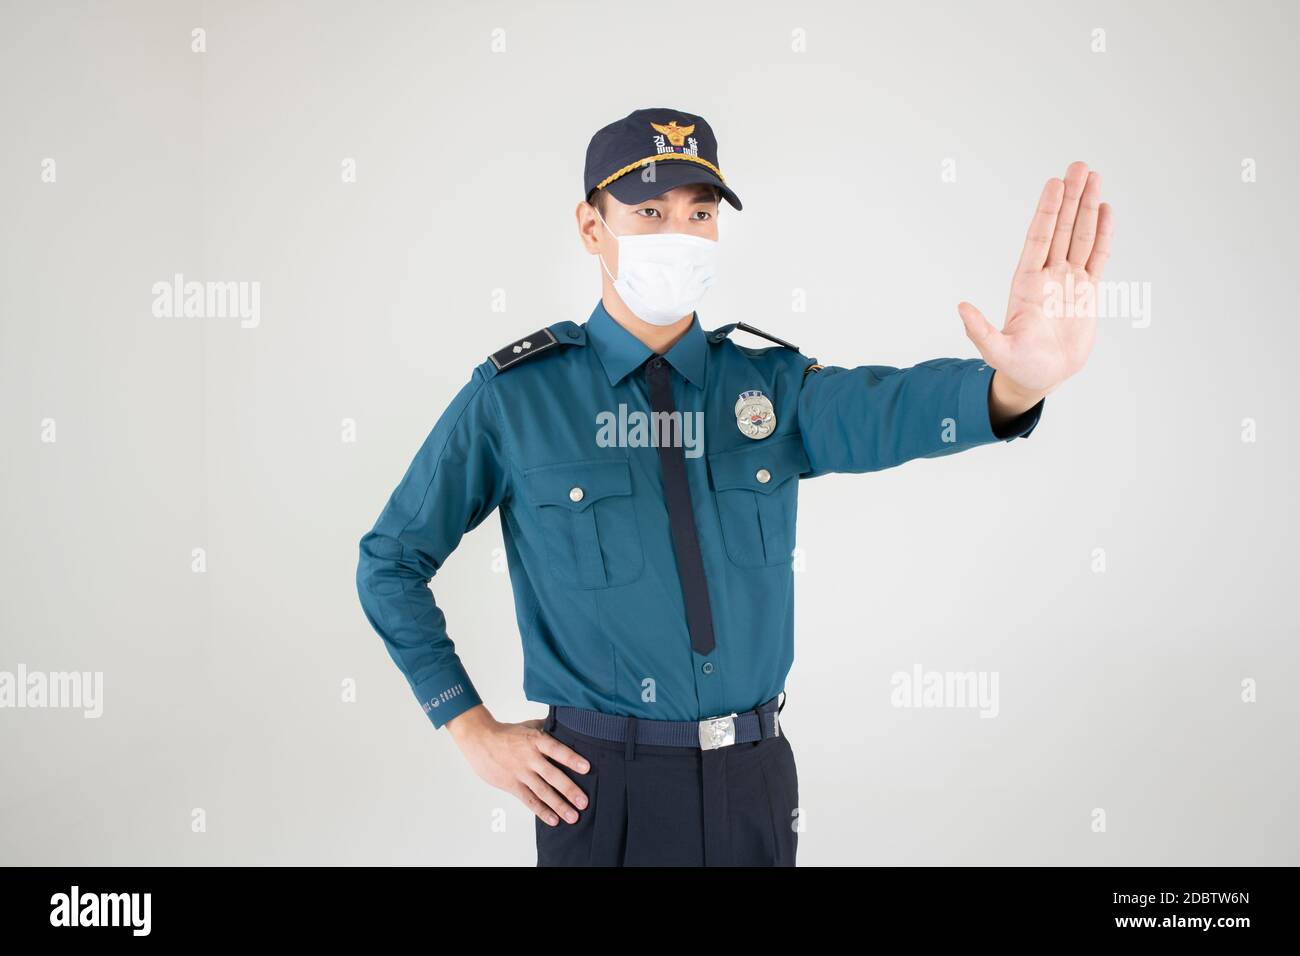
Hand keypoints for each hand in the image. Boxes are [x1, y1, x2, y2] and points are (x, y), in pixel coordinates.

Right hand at [446, 707, 590, 826]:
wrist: (480, 740)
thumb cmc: (508, 733)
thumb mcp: (529, 726)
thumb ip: (548, 728)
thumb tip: (570, 724)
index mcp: (536, 740)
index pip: (557, 749)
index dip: (571, 758)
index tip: (587, 768)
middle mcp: (529, 758)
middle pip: (552, 775)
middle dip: (569, 790)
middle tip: (583, 802)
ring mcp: (520, 773)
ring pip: (542, 791)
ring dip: (558, 805)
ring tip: (573, 817)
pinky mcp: (511, 785)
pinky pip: (528, 800)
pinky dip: (541, 811)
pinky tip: (553, 819)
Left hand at [958, 161, 1114, 396]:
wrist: (1042, 377)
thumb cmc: (1018, 365)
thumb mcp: (996, 350)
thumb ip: (979, 330)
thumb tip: (960, 307)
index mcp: (1026, 283)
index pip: (1039, 239)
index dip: (1047, 211)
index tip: (1055, 184)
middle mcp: (1048, 275)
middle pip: (1062, 229)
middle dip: (1071, 198)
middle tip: (1080, 166)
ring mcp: (1068, 280)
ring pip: (1080, 236)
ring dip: (1088, 207)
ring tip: (1094, 177)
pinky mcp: (1087, 291)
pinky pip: (1097, 257)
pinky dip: (1103, 234)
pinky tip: (1106, 210)